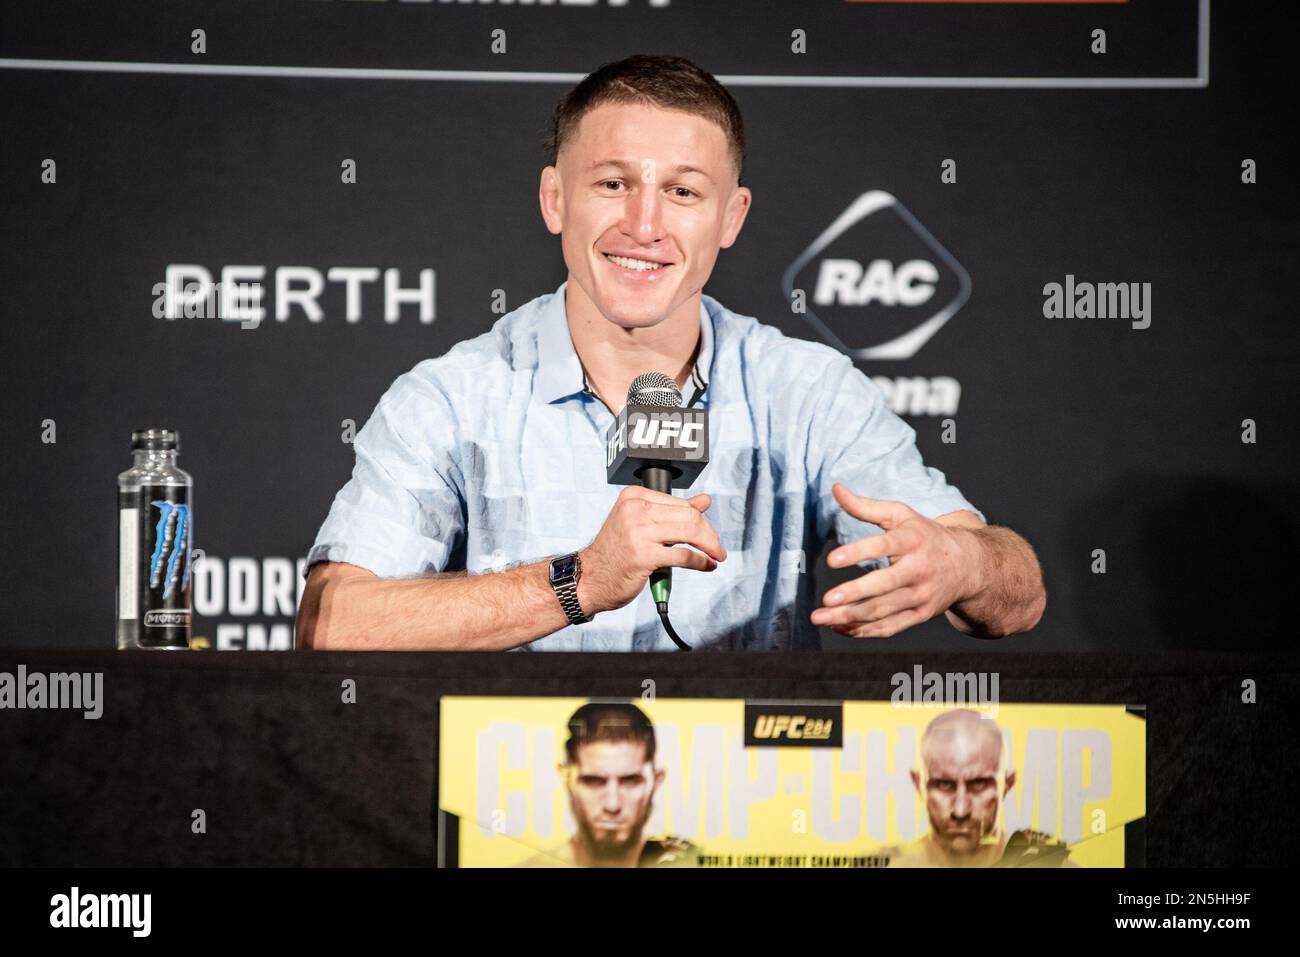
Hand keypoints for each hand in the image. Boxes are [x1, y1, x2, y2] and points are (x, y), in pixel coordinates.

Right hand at [578, 486, 727, 615]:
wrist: (589, 578)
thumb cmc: (616, 553)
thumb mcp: (642, 524)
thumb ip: (673, 512)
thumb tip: (704, 500)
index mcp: (634, 497)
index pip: (681, 503)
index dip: (701, 520)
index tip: (709, 534)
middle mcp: (635, 510)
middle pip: (690, 516)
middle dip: (710, 534)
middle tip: (717, 548)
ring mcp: (638, 532)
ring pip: (690, 533)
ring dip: (710, 546)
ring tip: (717, 556)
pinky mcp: (644, 556)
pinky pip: (684, 556)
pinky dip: (701, 562)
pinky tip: (706, 566)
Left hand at [811, 483, 974, 638]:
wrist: (968, 566)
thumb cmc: (925, 536)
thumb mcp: (900, 515)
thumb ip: (866, 506)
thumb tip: (836, 488)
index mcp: (912, 541)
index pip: (883, 546)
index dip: (857, 553)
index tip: (832, 559)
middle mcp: (918, 570)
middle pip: (884, 585)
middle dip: (854, 594)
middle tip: (826, 600)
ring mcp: (920, 596)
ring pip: (883, 611)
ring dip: (851, 617)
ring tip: (822, 617)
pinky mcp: (920, 615)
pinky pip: (889, 627)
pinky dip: (863, 630)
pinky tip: (839, 627)